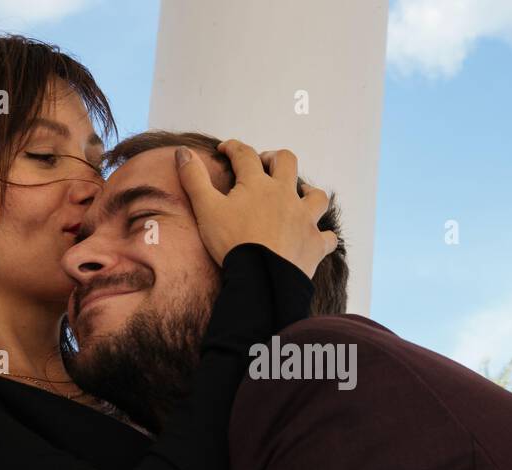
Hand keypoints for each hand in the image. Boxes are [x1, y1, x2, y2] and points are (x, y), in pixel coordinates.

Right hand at [176, 139, 337, 277]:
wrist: (262, 278)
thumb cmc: (233, 243)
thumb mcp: (206, 209)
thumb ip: (194, 179)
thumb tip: (182, 151)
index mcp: (258, 184)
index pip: (245, 155)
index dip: (233, 148)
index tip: (225, 149)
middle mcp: (285, 195)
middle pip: (287, 162)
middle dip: (275, 158)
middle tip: (264, 165)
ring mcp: (304, 219)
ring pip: (316, 196)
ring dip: (309, 193)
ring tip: (299, 196)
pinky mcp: (315, 244)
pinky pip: (328, 237)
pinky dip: (323, 237)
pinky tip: (317, 238)